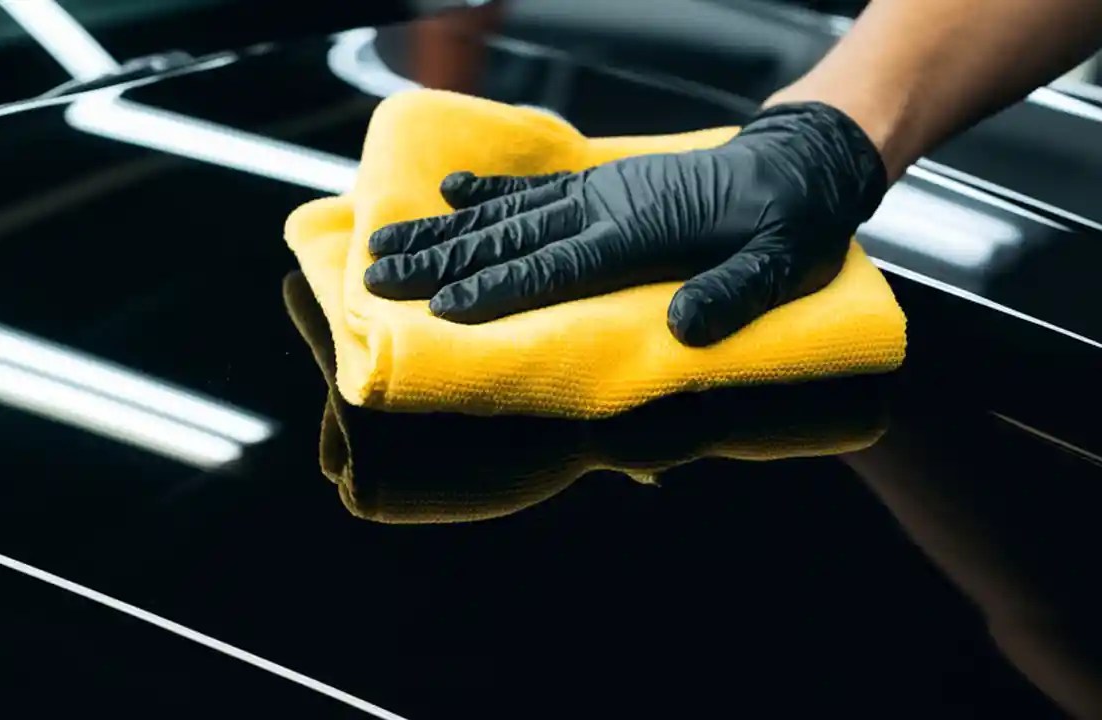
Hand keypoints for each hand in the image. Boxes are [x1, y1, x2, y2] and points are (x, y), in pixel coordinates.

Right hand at [363, 102, 887, 345]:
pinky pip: (535, 188)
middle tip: (380, 276)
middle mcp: (605, 209)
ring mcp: (598, 192)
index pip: (553, 267)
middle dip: (441, 260)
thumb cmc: (789, 223)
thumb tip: (682, 327)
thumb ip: (731, 295)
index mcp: (639, 234)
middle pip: (508, 239)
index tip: (441, 307)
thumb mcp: (780, 267)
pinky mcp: (602, 184)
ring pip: (507, 213)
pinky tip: (451, 192)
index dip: (496, 289)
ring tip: (389, 241)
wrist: (800, 164)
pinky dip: (490, 191)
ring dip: (445, 230)